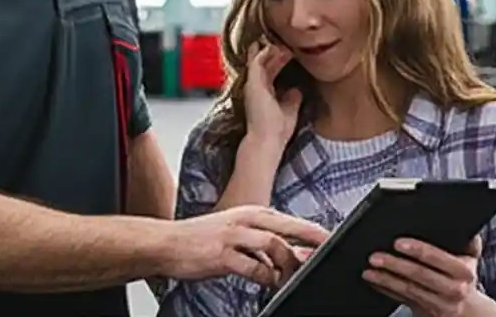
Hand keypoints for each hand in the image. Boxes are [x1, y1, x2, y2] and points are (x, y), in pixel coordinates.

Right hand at [160, 205, 329, 287]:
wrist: (166, 243)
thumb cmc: (201, 240)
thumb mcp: (235, 236)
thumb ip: (261, 245)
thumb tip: (292, 257)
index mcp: (249, 214)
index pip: (288, 220)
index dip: (311, 230)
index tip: (329, 239)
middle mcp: (244, 220)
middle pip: (288, 227)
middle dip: (312, 238)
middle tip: (329, 248)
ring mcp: (234, 236)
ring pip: (274, 245)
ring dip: (289, 262)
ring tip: (294, 275)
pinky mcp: (223, 255)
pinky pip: (254, 266)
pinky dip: (267, 276)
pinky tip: (270, 282)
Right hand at [243, 39, 302, 143]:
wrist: (267, 140)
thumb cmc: (276, 131)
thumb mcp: (289, 110)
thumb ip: (292, 99)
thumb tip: (296, 90)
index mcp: (264, 94)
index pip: (269, 72)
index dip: (277, 62)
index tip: (287, 52)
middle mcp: (256, 88)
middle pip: (264, 65)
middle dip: (274, 54)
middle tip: (286, 43)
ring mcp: (253, 84)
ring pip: (259, 61)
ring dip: (269, 50)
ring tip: (280, 42)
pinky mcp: (252, 82)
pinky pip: (256, 62)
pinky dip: (263, 53)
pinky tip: (273, 46)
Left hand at [363, 236, 482, 316]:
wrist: (467, 311)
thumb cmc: (463, 278)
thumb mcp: (470, 258)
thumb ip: (467, 240)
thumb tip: (461, 223)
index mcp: (463, 271)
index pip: (439, 258)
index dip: (418, 250)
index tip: (398, 243)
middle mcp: (453, 289)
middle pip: (420, 275)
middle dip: (395, 265)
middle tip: (376, 257)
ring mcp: (438, 303)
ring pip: (408, 290)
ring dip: (386, 279)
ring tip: (370, 270)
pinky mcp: (424, 312)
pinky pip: (401, 299)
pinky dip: (385, 289)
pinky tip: (374, 281)